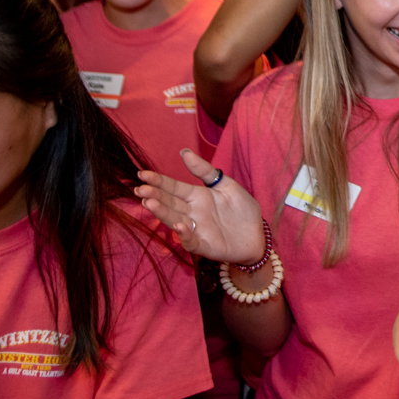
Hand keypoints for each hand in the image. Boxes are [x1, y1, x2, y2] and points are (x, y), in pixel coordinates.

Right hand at [136, 149, 266, 264]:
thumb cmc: (241, 209)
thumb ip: (205, 171)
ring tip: (148, 203)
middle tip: (140, 189)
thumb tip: (184, 152)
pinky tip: (180, 225)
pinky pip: (191, 242)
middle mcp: (192, 213)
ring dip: (162, 212)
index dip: (158, 181)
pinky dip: (185, 235)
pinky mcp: (205, 246)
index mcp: (196, 197)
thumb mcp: (226, 185)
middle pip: (170, 203)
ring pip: (174, 220)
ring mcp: (197, 230)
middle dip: (154, 196)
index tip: (142, 174)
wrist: (258, 234)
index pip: (173, 187)